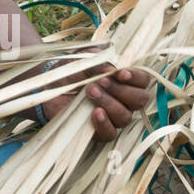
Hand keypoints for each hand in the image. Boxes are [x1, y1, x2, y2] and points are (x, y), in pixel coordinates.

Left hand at [36, 65, 151, 140]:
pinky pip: (110, 133)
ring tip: (90, 92)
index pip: (143, 80)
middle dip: (121, 90)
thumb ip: (99, 61)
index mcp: (125, 81)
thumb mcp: (85, 60)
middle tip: (100, 82)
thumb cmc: (72, 71)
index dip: (136, 77)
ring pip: (125, 116)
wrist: (50, 86)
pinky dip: (104, 123)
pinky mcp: (99, 131)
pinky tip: (95, 113)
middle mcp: (124, 100)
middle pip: (139, 100)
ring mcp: (113, 117)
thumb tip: (111, 69)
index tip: (120, 73)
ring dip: (109, 103)